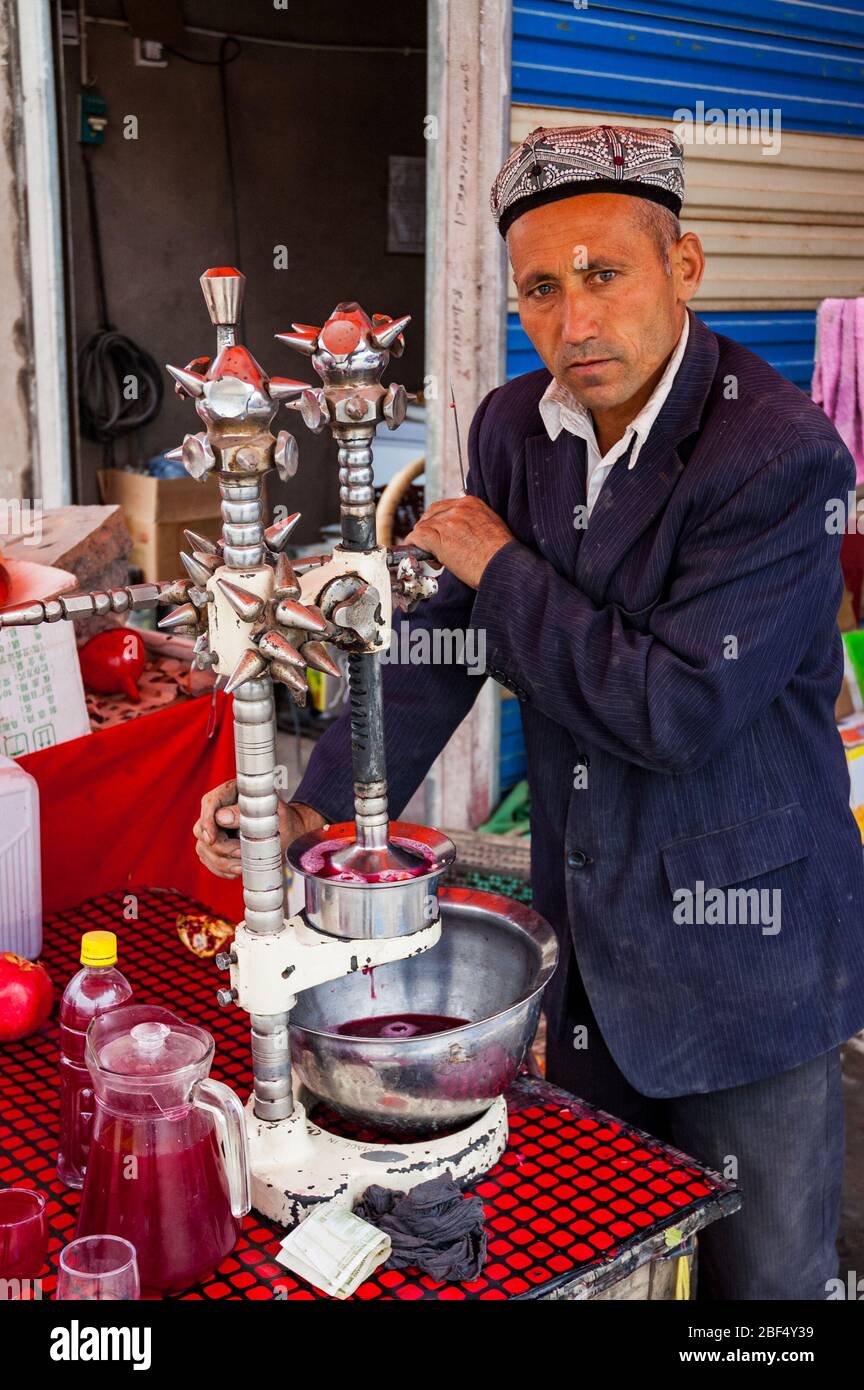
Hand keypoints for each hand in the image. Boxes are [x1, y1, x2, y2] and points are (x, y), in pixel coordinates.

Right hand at [194, 779, 325, 878]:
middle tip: (241, 854)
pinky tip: (237, 869)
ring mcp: (215, 828)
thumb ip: (249, 813)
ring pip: (203, 848)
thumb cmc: (284, 820)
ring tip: (242, 865)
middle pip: (201, 829)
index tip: (212, 839)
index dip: (207, 821)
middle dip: (221, 848)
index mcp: (232, 792)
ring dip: (222, 862)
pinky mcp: (215, 846)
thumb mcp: (273, 814)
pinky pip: (208, 860)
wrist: (289, 834)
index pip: (210, 802)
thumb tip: (221, 817)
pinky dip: (221, 869)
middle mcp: (219, 808)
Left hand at [403, 495, 512, 588]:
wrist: (503, 565)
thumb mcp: (491, 526)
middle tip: (432, 547)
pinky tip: (419, 556)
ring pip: (422, 527)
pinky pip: (417, 538)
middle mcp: (458, 509)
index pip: (444, 507)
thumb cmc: (501, 554)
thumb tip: (460, 532)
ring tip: (434, 557)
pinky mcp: (438, 537)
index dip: (438, 522)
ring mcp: (447, 522)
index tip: (440, 534)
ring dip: (423, 542)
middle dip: (428, 530)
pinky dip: (414, 546)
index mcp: (471, 503)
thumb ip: (474, 522)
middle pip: (430, 515)